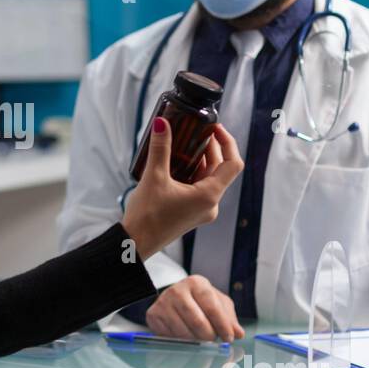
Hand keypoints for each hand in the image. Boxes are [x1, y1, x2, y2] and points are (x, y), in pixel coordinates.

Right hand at [122, 119, 242, 259]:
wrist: (135, 243)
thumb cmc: (146, 216)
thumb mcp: (154, 177)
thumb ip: (160, 148)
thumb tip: (162, 124)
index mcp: (209, 196)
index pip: (233, 164)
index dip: (228, 142)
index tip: (215, 129)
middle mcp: (210, 205)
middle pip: (221, 170)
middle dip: (211, 149)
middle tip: (197, 132)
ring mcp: (202, 210)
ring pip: (209, 179)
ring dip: (201, 161)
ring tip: (186, 144)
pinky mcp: (192, 213)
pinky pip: (200, 188)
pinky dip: (193, 173)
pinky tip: (178, 164)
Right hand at [144, 274, 244, 342]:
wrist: (174, 299)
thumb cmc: (200, 302)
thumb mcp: (218, 304)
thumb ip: (229, 318)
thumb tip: (239, 333)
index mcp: (197, 283)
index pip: (212, 306)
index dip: (222, 325)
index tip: (230, 338)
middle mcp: (177, 290)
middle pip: (197, 321)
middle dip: (209, 335)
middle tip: (213, 339)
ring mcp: (163, 302)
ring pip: (183, 332)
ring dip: (196, 341)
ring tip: (200, 338)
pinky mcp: (153, 315)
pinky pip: (170, 336)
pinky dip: (181, 342)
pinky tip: (186, 337)